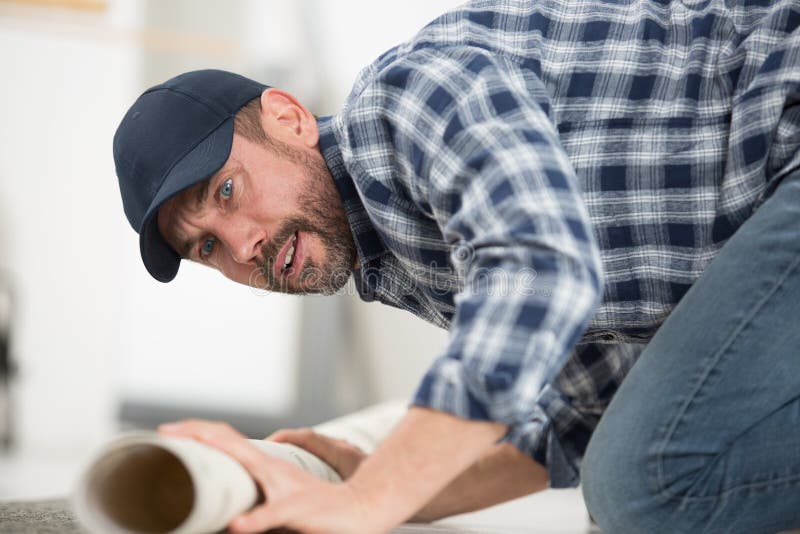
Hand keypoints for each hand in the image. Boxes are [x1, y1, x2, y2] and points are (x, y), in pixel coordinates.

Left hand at [158, 420, 379, 533]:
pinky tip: (237, 525)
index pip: (226, 438)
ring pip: (248, 466)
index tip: (168, 429)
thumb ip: (254, 483)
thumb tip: (229, 493)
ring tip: (193, 455)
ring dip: (222, 457)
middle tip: (166, 431)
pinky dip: (253, 519)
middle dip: (197, 433)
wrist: (355, 508)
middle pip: (229, 441)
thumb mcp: (277, 491)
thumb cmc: (314, 504)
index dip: (197, 430)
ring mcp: (282, 487)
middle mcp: (270, 468)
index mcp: (264, 463)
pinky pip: (271, 514)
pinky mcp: (294, 510)